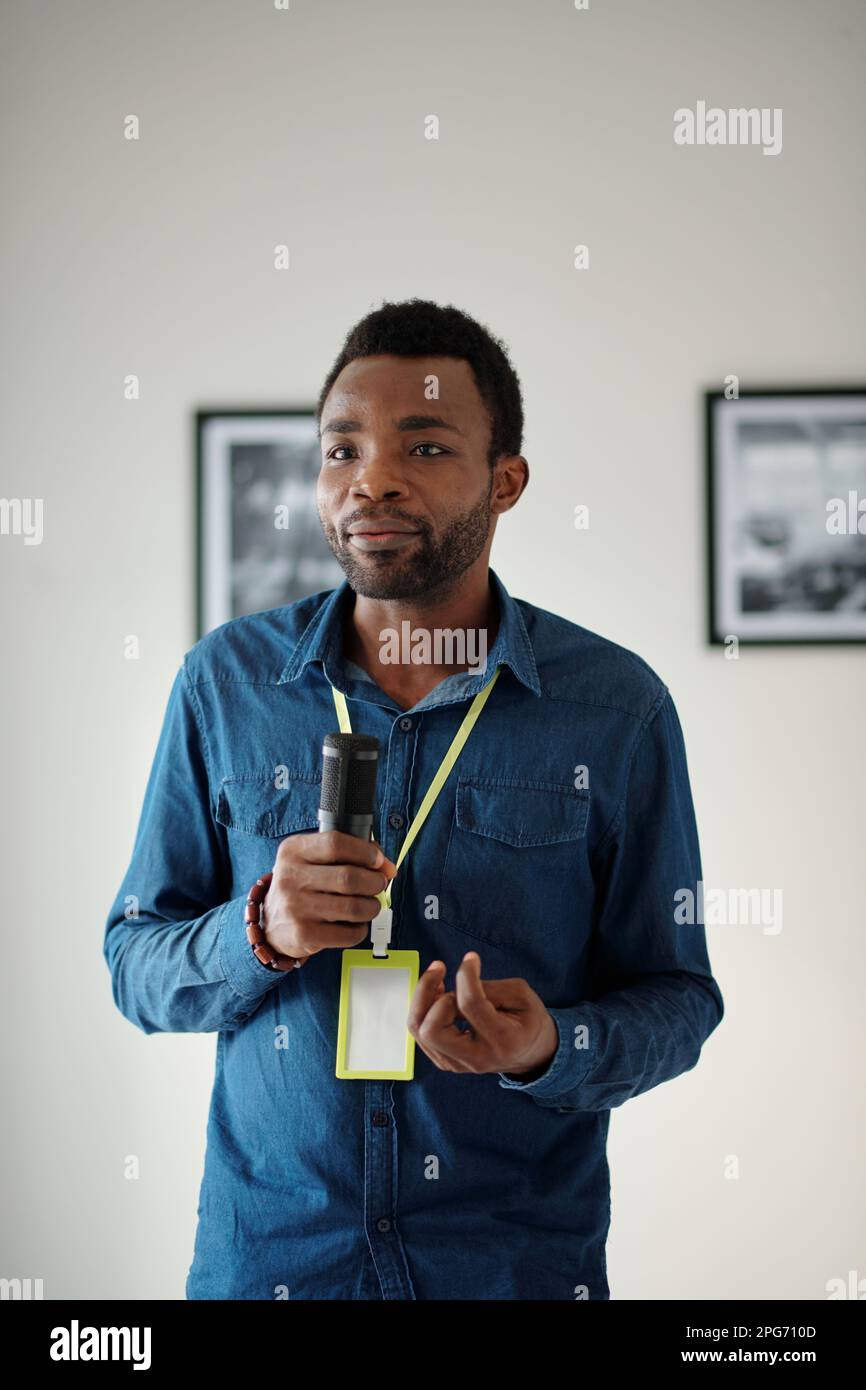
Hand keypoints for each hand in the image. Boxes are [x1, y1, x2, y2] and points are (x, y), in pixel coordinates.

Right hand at [262, 832, 395, 963]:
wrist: (271, 922)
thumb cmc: (301, 885)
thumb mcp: (312, 859)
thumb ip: (348, 854)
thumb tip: (387, 867)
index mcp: (294, 851)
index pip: (335, 843)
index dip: (364, 851)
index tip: (378, 860)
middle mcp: (291, 877)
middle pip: (349, 877)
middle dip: (375, 882)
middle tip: (379, 884)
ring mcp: (296, 907)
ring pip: (353, 907)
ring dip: (371, 906)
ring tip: (369, 905)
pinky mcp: (304, 934)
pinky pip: (348, 934)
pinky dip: (360, 929)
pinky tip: (355, 924)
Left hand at [407, 952, 558, 1077]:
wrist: (531, 1054)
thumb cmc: (527, 1020)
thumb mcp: (521, 995)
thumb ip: (489, 987)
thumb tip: (459, 979)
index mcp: (503, 1040)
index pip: (470, 1005)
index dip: (466, 975)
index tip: (471, 958)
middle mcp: (476, 1058)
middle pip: (432, 1030)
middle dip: (432, 996)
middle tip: (445, 975)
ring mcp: (458, 1064)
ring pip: (420, 1031)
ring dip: (423, 999)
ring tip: (438, 979)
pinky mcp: (446, 1062)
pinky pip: (420, 1033)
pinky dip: (423, 1010)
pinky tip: (439, 995)